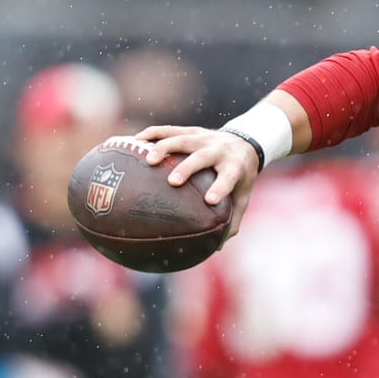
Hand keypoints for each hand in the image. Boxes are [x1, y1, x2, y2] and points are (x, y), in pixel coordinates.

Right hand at [136, 125, 259, 239]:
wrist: (245, 141)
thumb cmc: (240, 176)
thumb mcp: (242, 196)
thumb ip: (231, 220)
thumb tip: (215, 247)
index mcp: (234, 167)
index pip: (229, 177)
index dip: (220, 187)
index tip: (209, 200)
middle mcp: (219, 150)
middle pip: (203, 156)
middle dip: (188, 167)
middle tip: (172, 182)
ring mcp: (204, 138)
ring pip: (183, 139)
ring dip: (165, 148)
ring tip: (148, 161)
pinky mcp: (191, 130)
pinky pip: (169, 129)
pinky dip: (151, 134)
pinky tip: (133, 142)